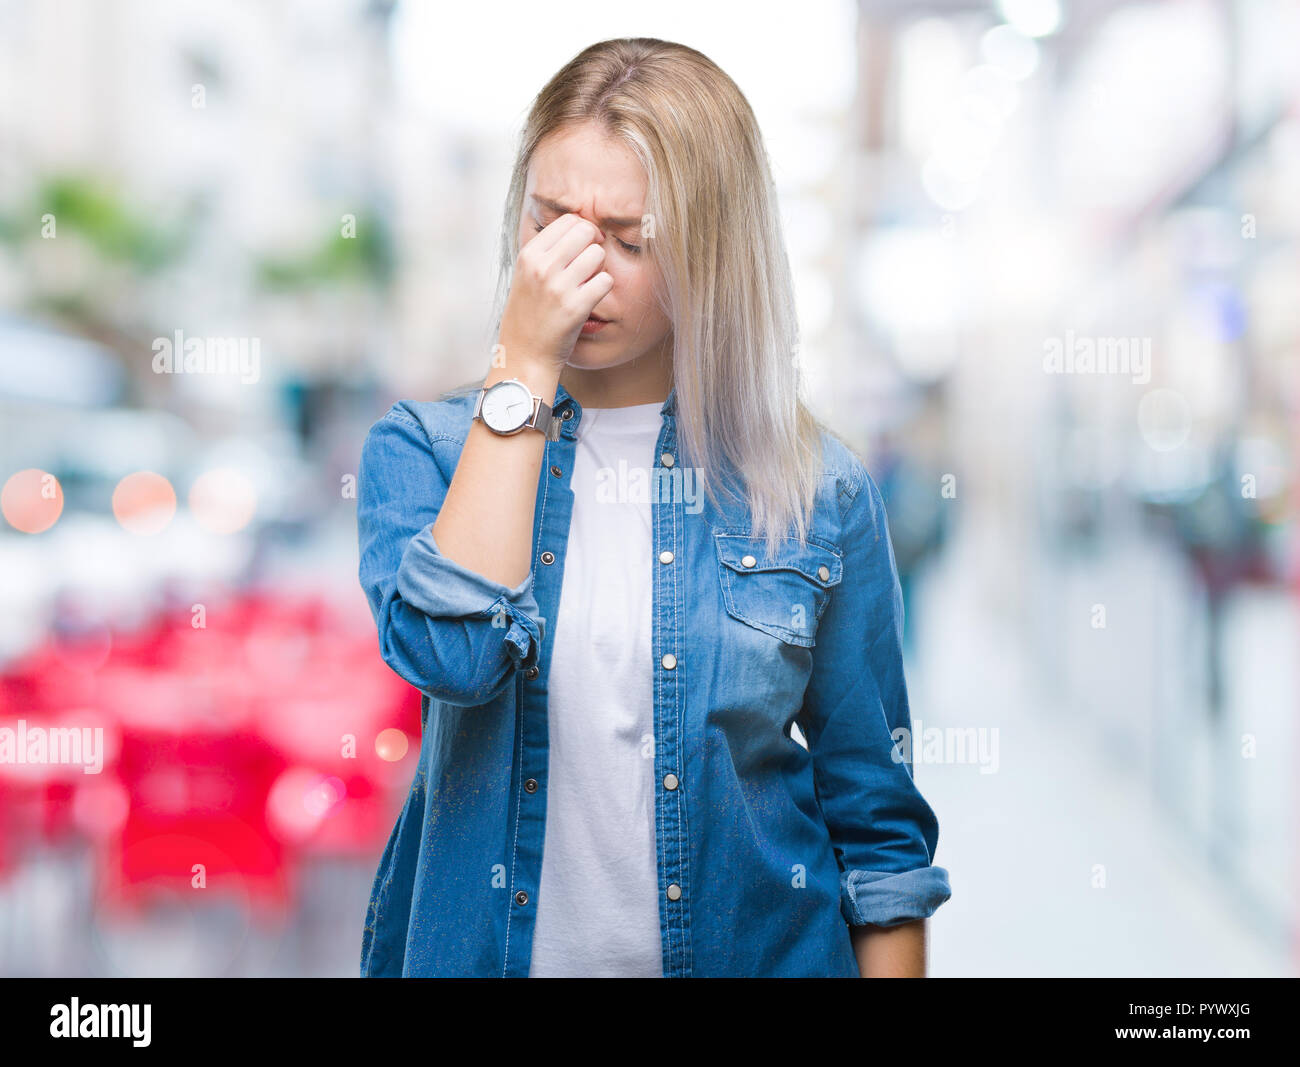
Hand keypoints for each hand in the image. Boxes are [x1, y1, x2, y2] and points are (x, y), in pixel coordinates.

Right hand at [497, 213, 613, 371]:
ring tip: (587, 283)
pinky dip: (603, 289)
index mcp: (529, 255)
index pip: (569, 220)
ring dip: (599, 268)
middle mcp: (542, 267)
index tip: (585, 244)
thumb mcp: (526, 275)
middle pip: (586, 232)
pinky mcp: (576, 307)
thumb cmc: (528, 314)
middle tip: (591, 263)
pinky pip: (606, 281)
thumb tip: (581, 227)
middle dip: (594, 244)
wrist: (525, 354)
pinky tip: (591, 298)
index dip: (583, 229)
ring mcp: (559, 287)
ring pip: (598, 255)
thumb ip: (548, 251)